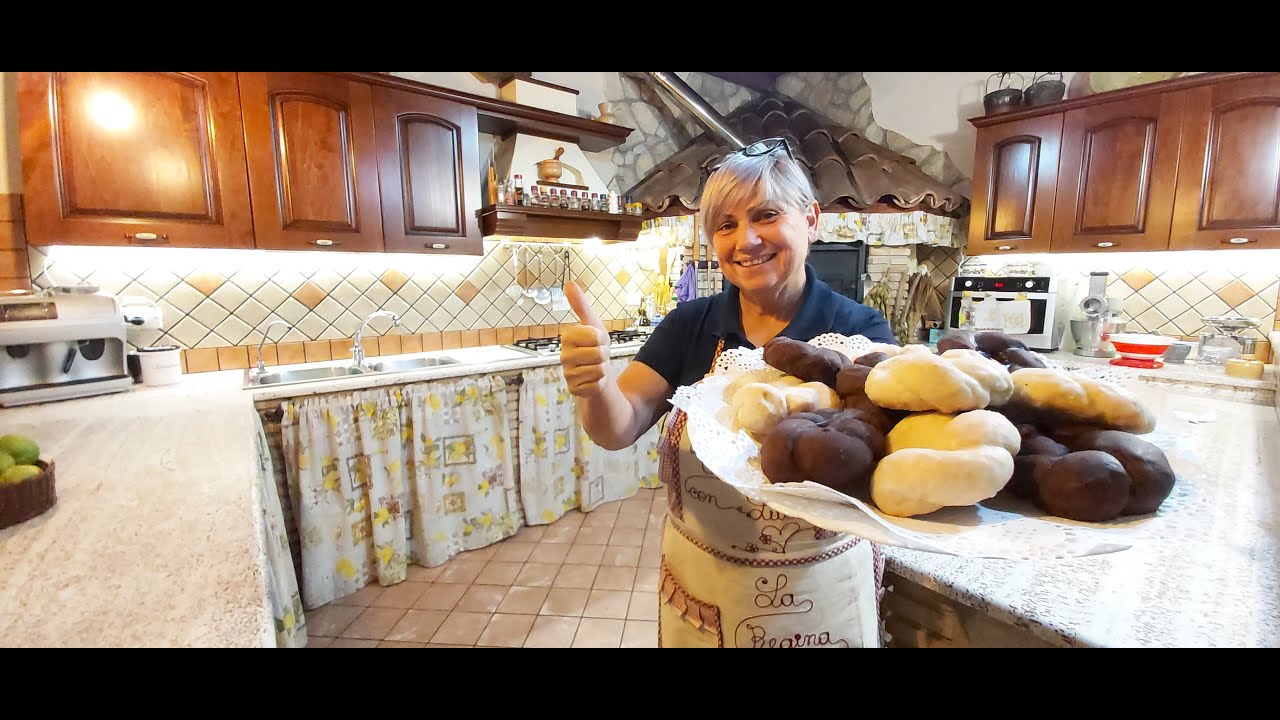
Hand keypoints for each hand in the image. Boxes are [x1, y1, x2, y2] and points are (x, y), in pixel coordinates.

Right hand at [561, 281, 610, 397]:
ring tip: (595, 366)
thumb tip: (569, 284)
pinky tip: (592, 380)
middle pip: (598, 354)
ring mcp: (567, 374)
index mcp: (567, 337)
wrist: (596, 373)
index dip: (602, 339)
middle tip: (597, 356)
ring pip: (599, 370)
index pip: (595, 336)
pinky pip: (596, 385)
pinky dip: (599, 383)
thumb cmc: (594, 346)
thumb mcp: (592, 324)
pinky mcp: (574, 389)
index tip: (597, 340)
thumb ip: (581, 305)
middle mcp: (563, 355)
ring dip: (602, 369)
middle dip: (604, 355)